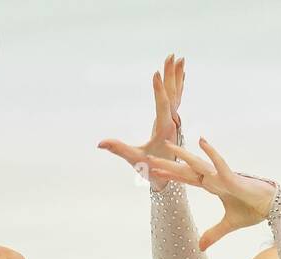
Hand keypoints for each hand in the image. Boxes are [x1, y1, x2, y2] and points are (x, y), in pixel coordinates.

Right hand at [97, 53, 185, 188]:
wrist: (168, 180)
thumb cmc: (151, 169)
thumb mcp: (134, 160)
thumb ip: (118, 149)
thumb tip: (100, 143)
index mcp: (165, 130)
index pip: (163, 106)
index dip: (159, 90)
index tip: (157, 74)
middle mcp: (172, 123)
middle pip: (172, 94)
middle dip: (171, 75)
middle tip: (171, 56)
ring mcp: (173, 121)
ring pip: (176, 94)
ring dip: (176, 76)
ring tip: (178, 58)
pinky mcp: (172, 121)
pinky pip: (176, 99)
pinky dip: (178, 85)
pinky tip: (180, 74)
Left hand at [144, 137, 276, 250]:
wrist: (272, 207)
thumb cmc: (253, 210)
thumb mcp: (229, 225)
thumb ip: (213, 234)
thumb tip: (200, 247)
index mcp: (213, 187)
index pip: (188, 180)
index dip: (172, 176)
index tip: (156, 172)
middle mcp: (215, 179)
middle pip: (187, 171)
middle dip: (169, 165)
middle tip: (150, 158)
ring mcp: (223, 176)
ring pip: (198, 164)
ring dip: (183, 155)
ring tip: (168, 144)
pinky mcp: (233, 177)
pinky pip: (220, 164)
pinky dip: (211, 154)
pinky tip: (202, 141)